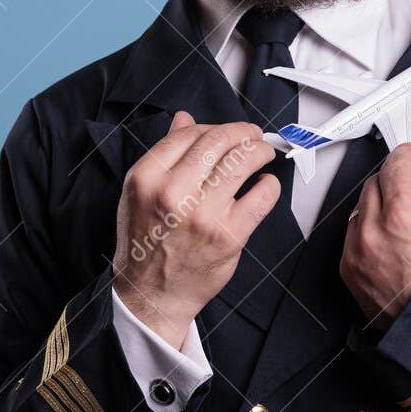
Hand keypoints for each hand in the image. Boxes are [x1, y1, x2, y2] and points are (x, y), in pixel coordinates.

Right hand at [111, 110, 279, 348]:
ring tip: (262, 152)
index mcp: (147, 177)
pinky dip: (269, 184)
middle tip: (250, 134)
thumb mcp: (140, 192)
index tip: (224, 131)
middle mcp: (173, 193)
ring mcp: (204, 214)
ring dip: (259, 150)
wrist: (151, 292)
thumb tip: (184, 120)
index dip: (211, 125)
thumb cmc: (146, 241)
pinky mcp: (229, 235)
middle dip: (241, 132)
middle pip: (218, 141)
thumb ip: (164, 154)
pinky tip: (265, 184)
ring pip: (243, 162)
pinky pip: (262, 197)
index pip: (188, 134)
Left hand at [339, 142, 410, 328]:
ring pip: (361, 207)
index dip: (407, 156)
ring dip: (379, 204)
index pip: (396, 166)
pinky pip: (353, 234)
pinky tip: (392, 241)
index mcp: (403, 215)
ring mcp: (356, 252)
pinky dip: (368, 230)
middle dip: (394, 180)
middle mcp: (372, 231)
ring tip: (406, 220)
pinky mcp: (348, 269)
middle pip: (375, 183)